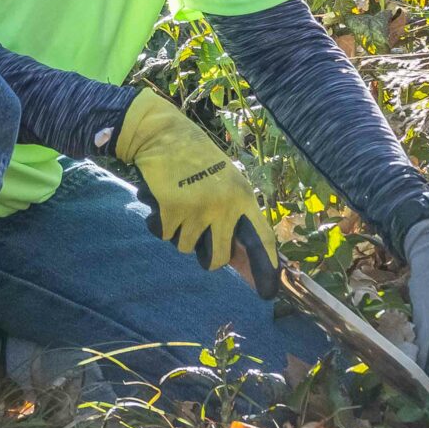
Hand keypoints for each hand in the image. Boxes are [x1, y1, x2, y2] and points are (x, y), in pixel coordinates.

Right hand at [113, 89, 280, 299]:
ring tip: (178, 204)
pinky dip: (159, 224)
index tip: (269, 292)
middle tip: (200, 242)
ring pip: (186, 248)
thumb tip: (239, 256)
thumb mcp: (225, 181)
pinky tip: (161, 201)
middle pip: (219, 258)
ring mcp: (198, 209)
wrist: (162, 135)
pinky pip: (164, 235)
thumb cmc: (195, 159)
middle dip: (208, 258)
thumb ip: (233, 213)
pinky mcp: (172, 210)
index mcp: (242, 197)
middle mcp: (225, 206)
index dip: (265, 268)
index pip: (260, 239)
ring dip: (179, 233)